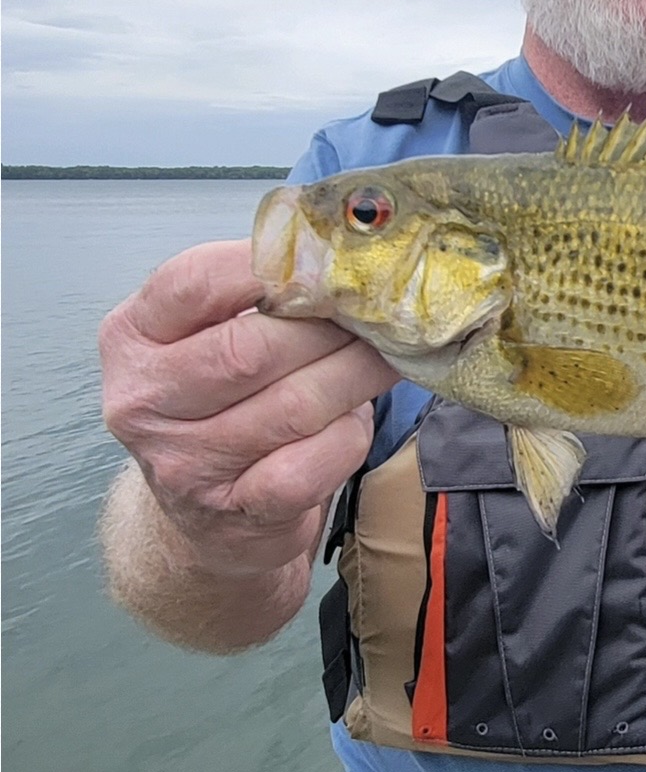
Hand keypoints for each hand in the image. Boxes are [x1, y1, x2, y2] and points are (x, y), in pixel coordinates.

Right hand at [100, 239, 400, 576]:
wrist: (208, 515)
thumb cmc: (224, 399)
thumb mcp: (211, 334)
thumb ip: (258, 293)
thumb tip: (346, 257)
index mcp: (132, 337)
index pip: (195, 281)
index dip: (275, 265)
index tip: (333, 260)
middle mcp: (144, 400)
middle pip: (252, 349)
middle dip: (330, 327)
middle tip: (379, 312)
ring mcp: (186, 464)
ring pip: (295, 406)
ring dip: (357, 373)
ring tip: (387, 352)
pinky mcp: (237, 511)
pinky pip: (317, 461)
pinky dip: (351, 433)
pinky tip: (355, 416)